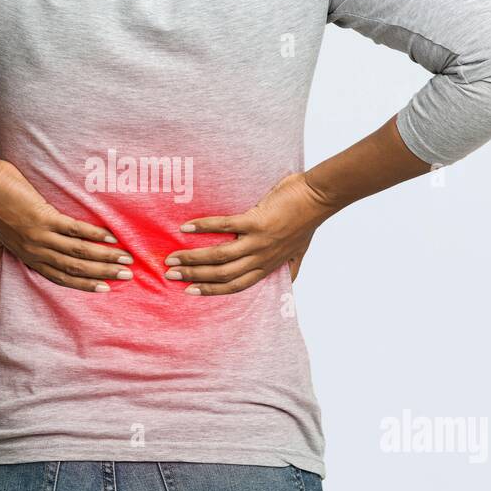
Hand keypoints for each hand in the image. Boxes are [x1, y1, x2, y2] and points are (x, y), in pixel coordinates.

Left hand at [0, 159, 132, 292]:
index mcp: (27, 256)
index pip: (61, 277)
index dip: (85, 285)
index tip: (105, 288)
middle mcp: (36, 251)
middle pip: (76, 269)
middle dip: (104, 274)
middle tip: (127, 276)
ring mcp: (40, 236)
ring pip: (79, 253)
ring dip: (105, 257)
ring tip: (126, 258)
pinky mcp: (43, 218)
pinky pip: (74, 230)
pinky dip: (94, 234)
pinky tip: (111, 237)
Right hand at [164, 172, 334, 296]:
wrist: (319, 198)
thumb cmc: (308, 222)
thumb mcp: (300, 251)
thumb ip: (291, 267)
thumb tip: (289, 281)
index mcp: (267, 266)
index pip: (235, 285)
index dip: (211, 291)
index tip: (190, 291)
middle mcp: (260, 258)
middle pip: (221, 275)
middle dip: (193, 276)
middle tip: (171, 276)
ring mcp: (258, 241)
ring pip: (219, 256)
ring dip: (192, 258)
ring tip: (172, 258)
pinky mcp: (256, 221)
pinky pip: (224, 226)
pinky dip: (203, 227)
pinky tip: (186, 228)